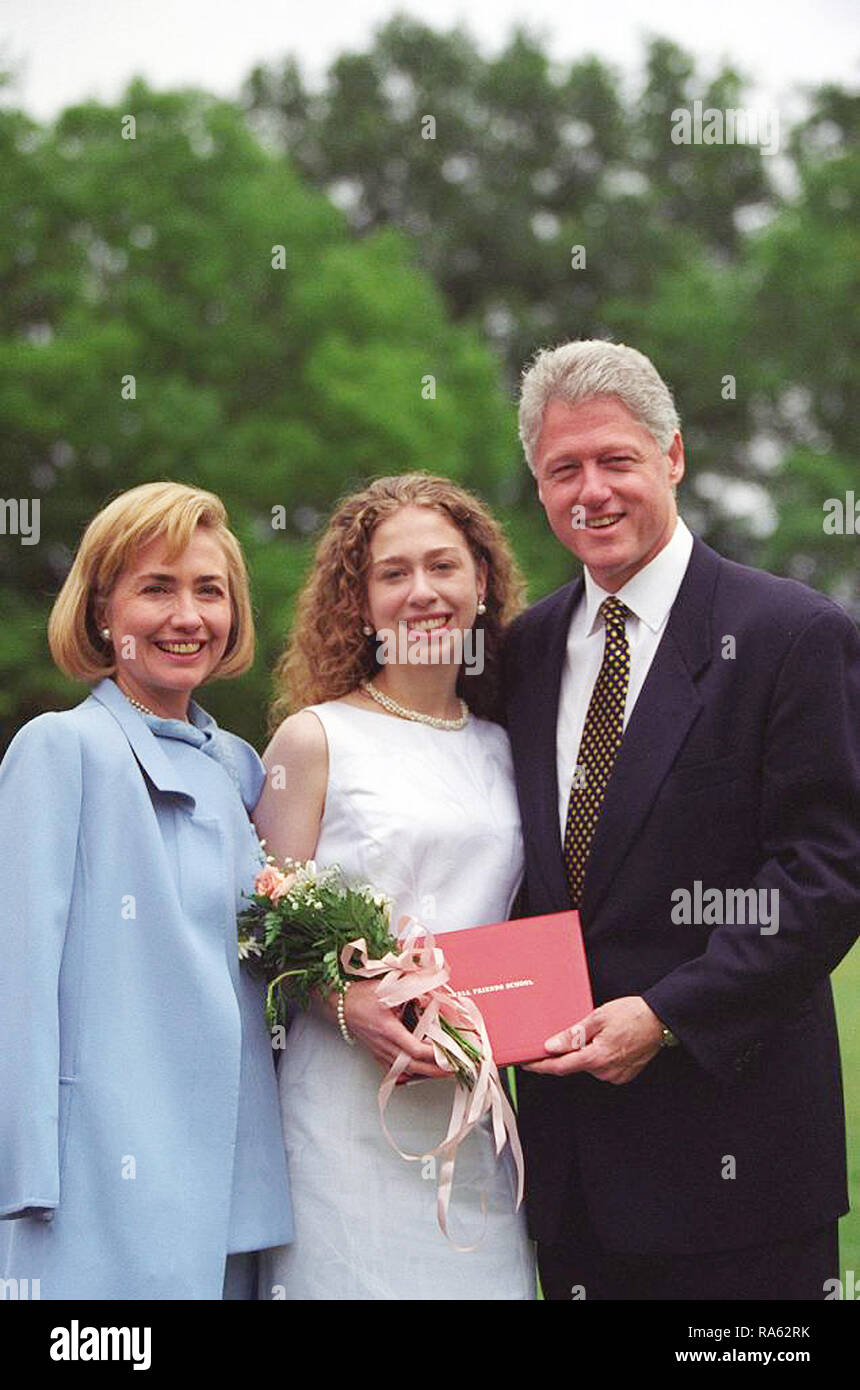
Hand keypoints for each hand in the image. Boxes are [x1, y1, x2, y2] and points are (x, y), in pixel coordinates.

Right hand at [328, 980, 449, 1078]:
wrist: (340, 1004)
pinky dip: (409, 1075)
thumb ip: (412, 990)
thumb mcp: (387, 987)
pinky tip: (419, 1074)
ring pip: (405, 1071)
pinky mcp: (377, 1053)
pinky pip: (394, 1071)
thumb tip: (432, 996)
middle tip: (453, 1070)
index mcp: (388, 1030)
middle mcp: (384, 1045)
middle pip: (413, 1066)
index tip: (449, 1054)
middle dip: (435, 1071)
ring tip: (442, 1072)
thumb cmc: (362, 995)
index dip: (433, 1054)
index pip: (414, 1049)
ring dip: (424, 1074)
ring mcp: (380, 1052)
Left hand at [522, 996, 664, 1084]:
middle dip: (563, 1054)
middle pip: (573, 1065)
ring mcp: (615, 1075)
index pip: (560, 1067)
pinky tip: (603, 1041)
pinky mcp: (623, 1075)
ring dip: (582, 1053)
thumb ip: (573, 1035)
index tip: (526, 1063)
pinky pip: (601, 1067)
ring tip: (591, 1034)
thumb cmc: (631, 1015)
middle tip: (556, 1038)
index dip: (540, 1066)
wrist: (660, 1020)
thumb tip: (551, 1046)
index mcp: (596, 1058)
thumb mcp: (597, 1018)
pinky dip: (596, 1056)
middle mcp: (605, 1071)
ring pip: (588, 1065)